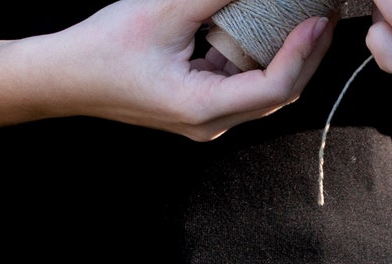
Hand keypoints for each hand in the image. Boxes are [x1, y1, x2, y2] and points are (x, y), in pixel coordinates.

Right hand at [55, 0, 334, 139]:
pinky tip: (269, 26)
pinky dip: (260, 57)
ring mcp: (203, 120)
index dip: (303, 51)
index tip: (319, 14)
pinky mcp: (196, 107)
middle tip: (325, 10)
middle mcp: (208, 125)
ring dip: (287, 56)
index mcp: (202, 110)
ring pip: (262, 92)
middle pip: (277, 95)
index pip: (273, 88)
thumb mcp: (166, 9)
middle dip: (307, 54)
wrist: (66, 77)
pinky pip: (241, 85)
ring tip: (305, 15)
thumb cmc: (106, 47)